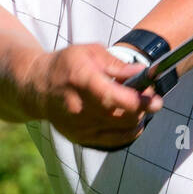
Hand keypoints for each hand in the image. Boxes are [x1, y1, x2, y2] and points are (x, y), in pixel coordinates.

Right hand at [28, 44, 164, 147]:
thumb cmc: (65, 65)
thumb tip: (140, 74)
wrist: (36, 86)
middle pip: (122, 117)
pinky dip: (127, 133)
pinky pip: (112, 141)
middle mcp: (78, 107)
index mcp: (81, 80)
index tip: (156, 100)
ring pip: (120, 130)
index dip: (140, 102)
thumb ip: (116, 64)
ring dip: (137, 120)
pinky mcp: (79, 137)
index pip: (115, 98)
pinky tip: (132, 122)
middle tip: (149, 98)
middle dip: (142, 109)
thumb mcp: (90, 52)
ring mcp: (78, 126)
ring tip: (139, 107)